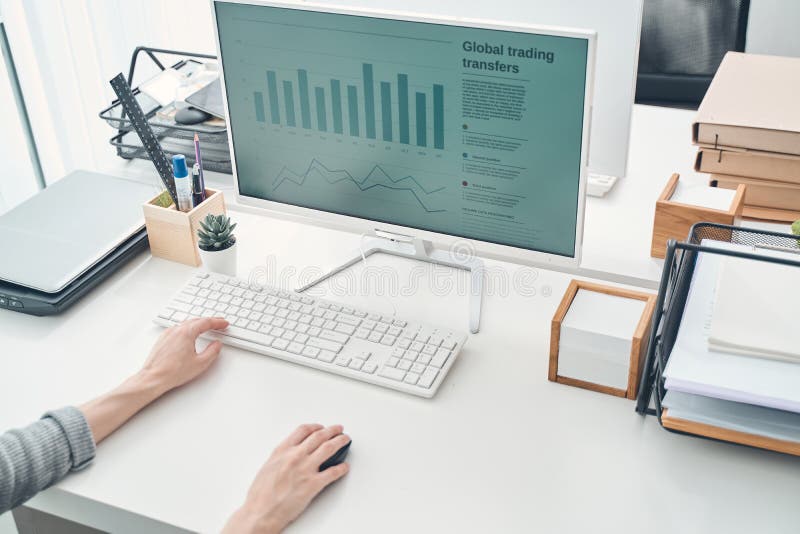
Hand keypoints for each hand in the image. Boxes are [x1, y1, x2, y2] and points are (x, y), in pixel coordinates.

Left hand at [140, 317, 228, 394]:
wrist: (153, 378)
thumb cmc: (173, 372)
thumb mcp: (200, 363)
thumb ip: (212, 351)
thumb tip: (217, 344)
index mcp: (186, 333)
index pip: (206, 322)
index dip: (217, 322)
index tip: (224, 323)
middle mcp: (176, 330)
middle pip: (196, 320)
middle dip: (209, 321)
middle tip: (218, 323)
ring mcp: (167, 333)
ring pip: (186, 323)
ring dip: (198, 323)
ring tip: (206, 327)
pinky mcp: (162, 339)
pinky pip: (178, 328)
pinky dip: (188, 327)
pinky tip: (190, 333)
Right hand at [224, 424, 350, 533]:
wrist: (261, 512)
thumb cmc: (261, 495)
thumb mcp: (268, 467)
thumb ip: (281, 457)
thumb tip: (291, 454)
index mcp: (283, 450)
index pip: (303, 430)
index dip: (315, 427)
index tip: (321, 427)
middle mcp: (296, 456)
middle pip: (319, 436)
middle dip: (332, 430)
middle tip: (338, 429)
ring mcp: (306, 469)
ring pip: (329, 448)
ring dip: (340, 442)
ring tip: (345, 440)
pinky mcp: (313, 484)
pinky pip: (333, 472)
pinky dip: (341, 468)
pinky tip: (344, 467)